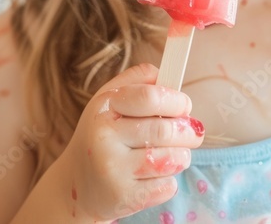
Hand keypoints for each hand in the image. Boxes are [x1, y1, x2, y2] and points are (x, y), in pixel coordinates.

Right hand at [57, 63, 204, 221]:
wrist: (77, 182)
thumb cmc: (103, 135)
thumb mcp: (109, 101)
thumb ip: (136, 80)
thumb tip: (165, 73)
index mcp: (103, 108)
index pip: (149, 97)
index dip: (176, 101)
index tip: (185, 106)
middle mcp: (103, 138)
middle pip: (165, 131)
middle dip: (188, 132)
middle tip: (193, 133)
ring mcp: (112, 170)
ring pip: (171, 160)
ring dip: (182, 157)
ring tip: (174, 155)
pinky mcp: (123, 197)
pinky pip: (166, 186)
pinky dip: (169, 181)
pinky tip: (153, 177)